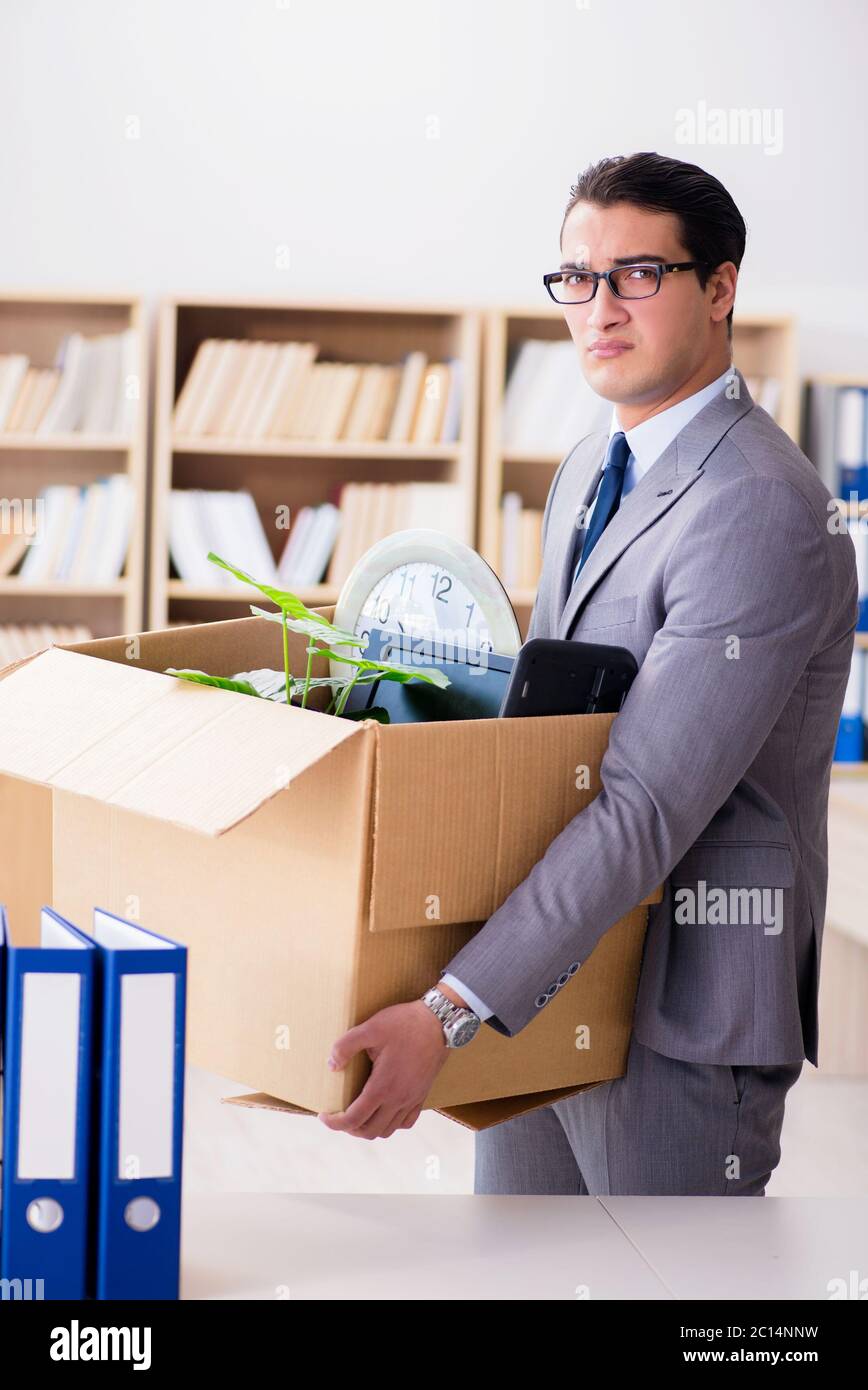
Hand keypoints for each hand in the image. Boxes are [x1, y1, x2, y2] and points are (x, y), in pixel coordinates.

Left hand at [318, 1000, 449, 1138]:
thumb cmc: (404, 1023)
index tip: (324, 1116)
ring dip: (369, 1128)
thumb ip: (345, 1046)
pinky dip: (391, 1123)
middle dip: (350, 1129)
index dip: (335, 1123)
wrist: (440, 1021)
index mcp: (382, 1086)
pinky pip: (406, 1122)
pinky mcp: (422, 1095)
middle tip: (339, 1115)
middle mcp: (398, 1099)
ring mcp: (412, 1099)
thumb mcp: (370, 1028)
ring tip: (358, 1115)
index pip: (354, 1119)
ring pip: (388, 1130)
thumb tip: (331, 1066)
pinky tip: (383, 1110)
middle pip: (370, 1131)